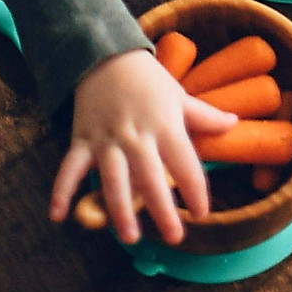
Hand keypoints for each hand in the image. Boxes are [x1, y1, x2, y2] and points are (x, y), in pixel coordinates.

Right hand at [49, 49, 236, 244]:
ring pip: (113, 178)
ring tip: (130, 237)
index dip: (196, 189)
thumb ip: (204, 116)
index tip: (202, 212)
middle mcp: (137, 135)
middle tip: (174, 237)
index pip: (186, 162)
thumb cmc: (148, 79)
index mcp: (165, 125)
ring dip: (120, 208)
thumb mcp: (178, 95)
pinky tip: (58, 216)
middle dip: (163, 208)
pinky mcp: (82, 139)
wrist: (106, 55)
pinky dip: (61, 190)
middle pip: (151, 177)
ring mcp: (107, 139)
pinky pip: (69, 167)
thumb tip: (234, 123)